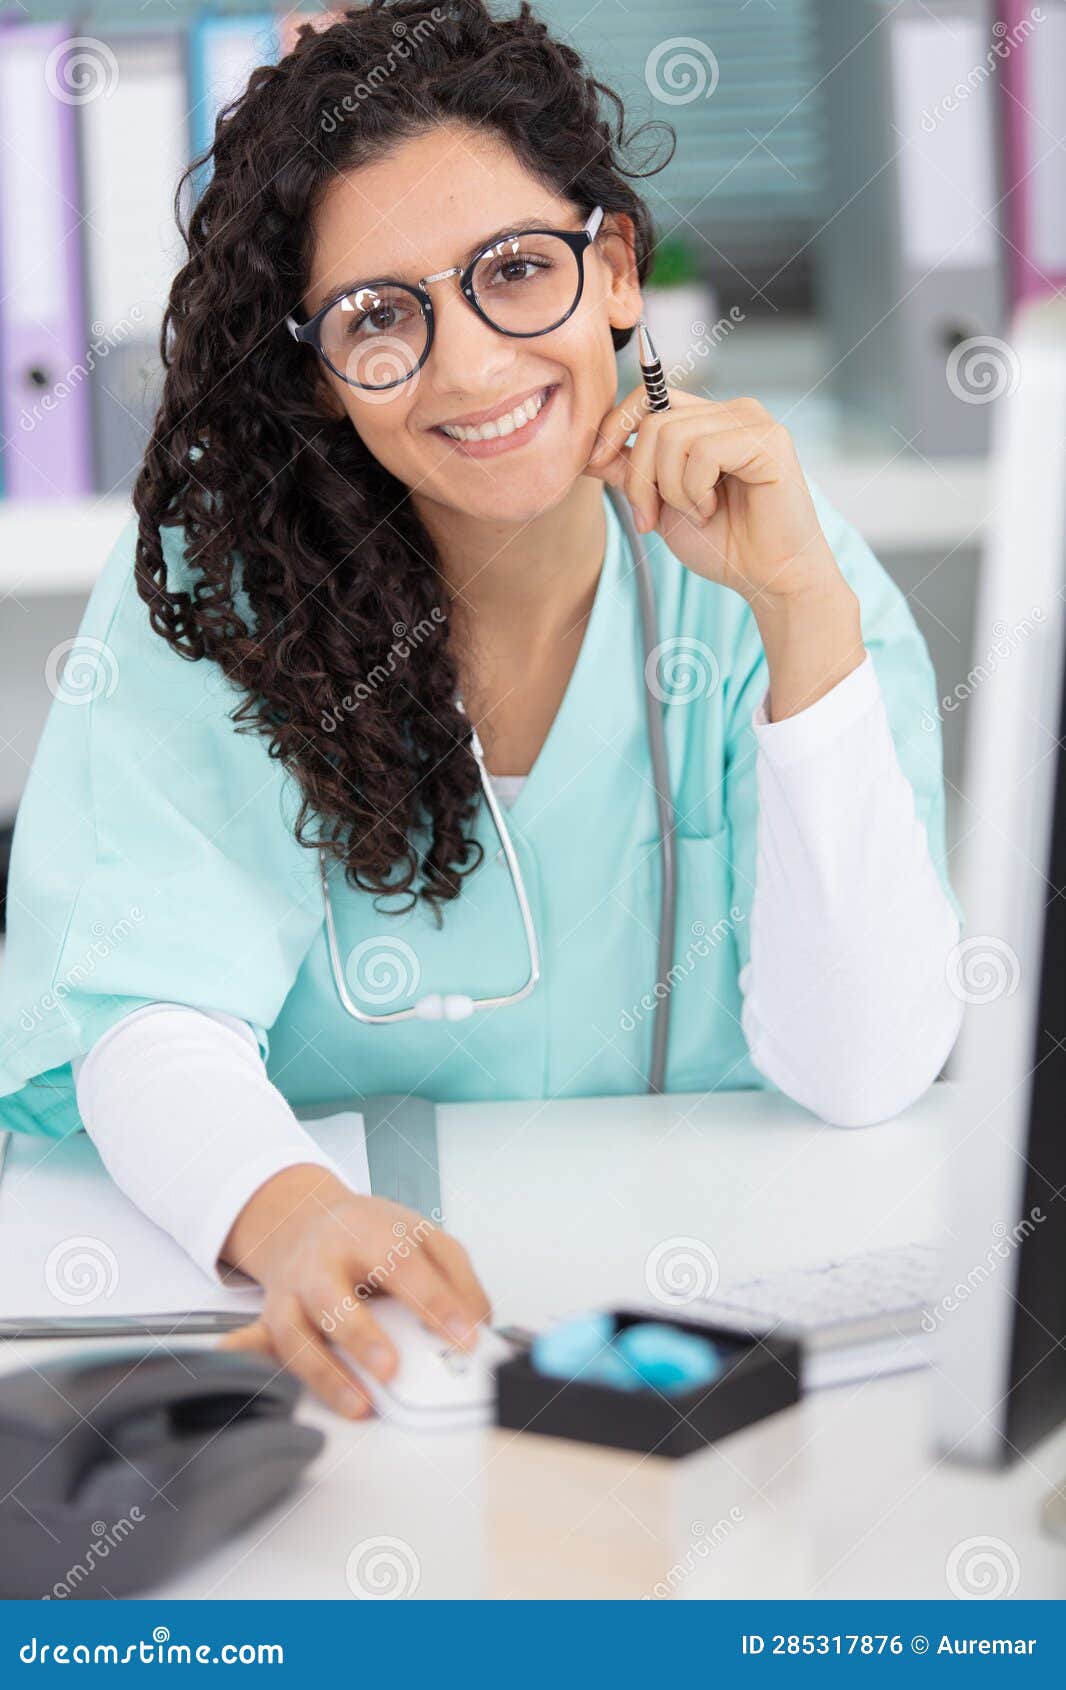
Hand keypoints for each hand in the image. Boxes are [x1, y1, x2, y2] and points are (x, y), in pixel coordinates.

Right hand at [216, 1165, 491, 1418]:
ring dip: (323, 1372)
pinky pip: (253, 1342)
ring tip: (360, 1405)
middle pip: (333, 1297)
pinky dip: (241, 1355)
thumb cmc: (373, 1235)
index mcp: (370, 1233)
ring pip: (295, 1332)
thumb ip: (457, 1279)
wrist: (311, 1218)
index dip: (437, 1304)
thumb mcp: (425, 1237)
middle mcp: (324, 1261)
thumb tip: (478, 1326)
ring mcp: (294, 1291)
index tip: (465, 1337)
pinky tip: (235, 1362)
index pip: (406, 1266)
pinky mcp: (272, 1318)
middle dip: (360, 1335)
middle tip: (391, 1368)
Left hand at [585, 385, 864, 718]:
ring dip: (671, 489)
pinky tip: (714, 510)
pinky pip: (703, 452)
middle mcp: (731, 411)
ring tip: (697, 514)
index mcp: (707, 420)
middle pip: (653, 420)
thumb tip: (587, 451)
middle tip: (652, 517)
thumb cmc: (723, 544)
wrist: (768, 578)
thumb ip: (630, 472)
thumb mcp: (660, 504)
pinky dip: (696, 491)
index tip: (597, 464)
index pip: (647, 397)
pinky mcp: (769, 440)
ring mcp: (752, 421)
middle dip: (639, 477)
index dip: (614, 426)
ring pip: (672, 436)